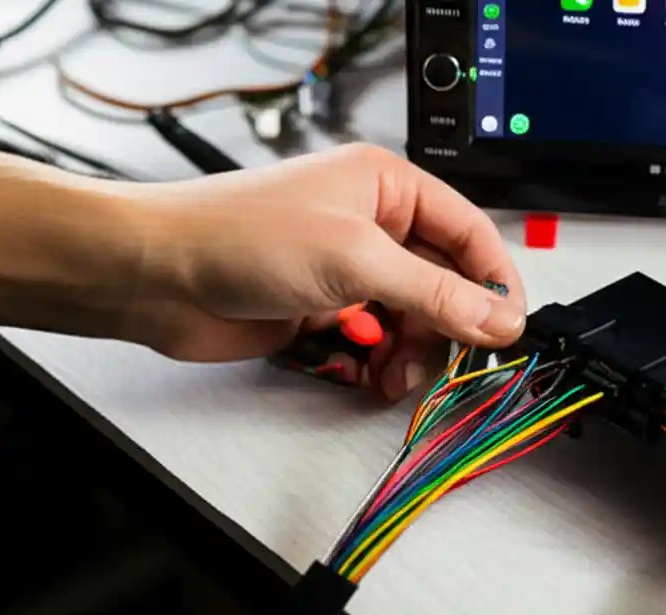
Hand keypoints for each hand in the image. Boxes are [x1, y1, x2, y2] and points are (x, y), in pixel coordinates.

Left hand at [121, 143, 525, 400]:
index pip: (470, 234)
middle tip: (450, 364)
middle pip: (444, 285)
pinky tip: (367, 377)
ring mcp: (347, 270)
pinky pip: (373, 342)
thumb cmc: (239, 235)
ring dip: (411, 354)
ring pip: (411, 320)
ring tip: (394, 377)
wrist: (157, 275)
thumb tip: (498, 318)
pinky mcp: (323, 310)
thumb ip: (436, 294)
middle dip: (447, 328)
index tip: (508, 330)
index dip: (494, 282)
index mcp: (388, 188)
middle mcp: (372, 226)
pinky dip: (376, 364)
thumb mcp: (357, 260)